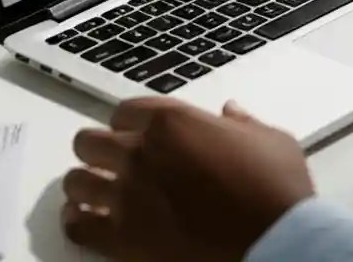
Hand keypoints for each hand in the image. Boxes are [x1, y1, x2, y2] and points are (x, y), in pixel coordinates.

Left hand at [62, 97, 313, 260]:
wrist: (272, 239)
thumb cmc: (276, 186)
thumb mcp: (271, 140)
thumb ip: (243, 124)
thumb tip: (230, 112)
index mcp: (173, 121)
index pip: (124, 111)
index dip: (128, 123)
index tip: (136, 134)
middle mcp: (140, 153)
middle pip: (89, 143)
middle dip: (98, 150)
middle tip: (110, 162)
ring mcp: (127, 197)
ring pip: (76, 182)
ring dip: (84, 184)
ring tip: (95, 191)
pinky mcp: (122, 238)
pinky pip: (77, 226)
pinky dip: (76, 220)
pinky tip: (84, 218)